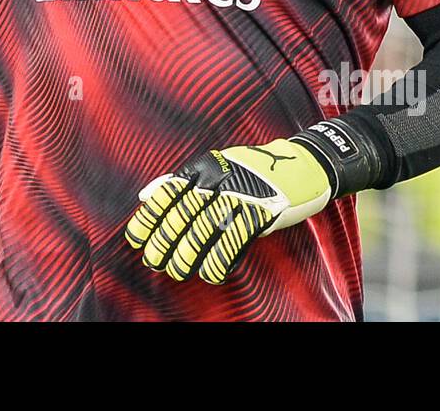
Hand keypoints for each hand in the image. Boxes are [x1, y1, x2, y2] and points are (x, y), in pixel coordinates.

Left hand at [124, 138, 331, 283]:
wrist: (303, 166)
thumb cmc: (253, 170)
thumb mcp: (215, 166)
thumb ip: (180, 180)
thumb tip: (145, 195)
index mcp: (206, 167)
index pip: (169, 191)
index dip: (150, 216)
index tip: (136, 238)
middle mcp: (221, 179)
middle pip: (183, 214)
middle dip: (164, 241)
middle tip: (153, 261)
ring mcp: (241, 195)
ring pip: (204, 229)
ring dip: (187, 255)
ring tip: (177, 270)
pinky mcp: (261, 213)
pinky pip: (233, 240)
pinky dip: (218, 259)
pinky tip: (209, 272)